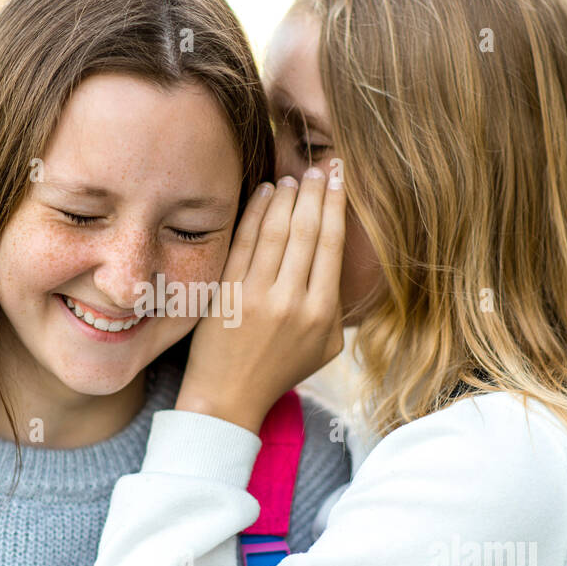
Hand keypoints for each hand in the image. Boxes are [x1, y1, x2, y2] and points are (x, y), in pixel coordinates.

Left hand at [176, 163, 346, 433]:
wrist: (229, 397)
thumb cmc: (280, 369)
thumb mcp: (326, 345)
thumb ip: (336, 305)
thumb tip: (336, 256)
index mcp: (321, 314)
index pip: (331, 246)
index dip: (336, 206)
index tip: (339, 180)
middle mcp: (291, 303)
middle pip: (306, 232)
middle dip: (315, 194)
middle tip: (319, 168)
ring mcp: (256, 297)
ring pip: (276, 232)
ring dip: (286, 198)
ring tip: (293, 178)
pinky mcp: (227, 293)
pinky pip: (244, 242)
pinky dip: (255, 212)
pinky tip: (262, 192)